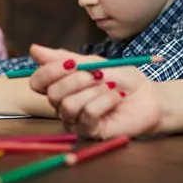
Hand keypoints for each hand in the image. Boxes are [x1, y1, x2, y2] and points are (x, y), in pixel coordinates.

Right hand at [27, 44, 161, 138]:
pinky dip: (104, 101)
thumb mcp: (94, 62)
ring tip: (110, 87)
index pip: (38, 82)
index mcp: (62, 87)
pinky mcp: (91, 133)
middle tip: (98, 74)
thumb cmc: (123, 79)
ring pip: (68, 105)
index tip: (71, 62)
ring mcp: (76, 121)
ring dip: (93, 91)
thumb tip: (33, 49)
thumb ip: (65, 58)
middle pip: (52, 94)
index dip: (49, 71)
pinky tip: (116, 98)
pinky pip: (87, 115)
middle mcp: (64, 106)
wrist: (149, 96)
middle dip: (77, 79)